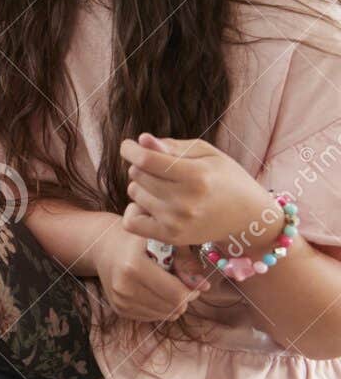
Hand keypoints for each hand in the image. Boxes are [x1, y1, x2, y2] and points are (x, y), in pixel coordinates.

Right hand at [89, 217, 212, 321]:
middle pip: (172, 308)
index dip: (191, 290)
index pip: (177, 294)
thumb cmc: (137, 241)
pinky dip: (159, 307)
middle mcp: (124, 287)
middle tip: (179, 282)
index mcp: (134, 266)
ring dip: (171, 303)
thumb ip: (185, 262)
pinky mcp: (119, 309)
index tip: (192, 281)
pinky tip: (153, 291)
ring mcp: (120, 300)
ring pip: (164, 315)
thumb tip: (205, 286)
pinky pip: (152, 317)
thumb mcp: (162, 241)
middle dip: (182, 298)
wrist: (103, 247)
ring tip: (164, 285)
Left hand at [119, 133, 276, 250]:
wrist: (249, 218)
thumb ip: (173, 146)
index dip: (130, 149)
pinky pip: (131, 222)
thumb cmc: (226, 178)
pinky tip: (150, 205)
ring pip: (134, 193)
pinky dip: (135, 210)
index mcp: (196, 176)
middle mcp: (185, 201)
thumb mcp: (207, 154)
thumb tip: (141, 140)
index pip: (146, 160)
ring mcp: (177, 222)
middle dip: (143, 167)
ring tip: (165, 188)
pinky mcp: (171, 237)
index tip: (129, 146)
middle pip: (137, 174)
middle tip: (161, 170)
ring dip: (143, 187)